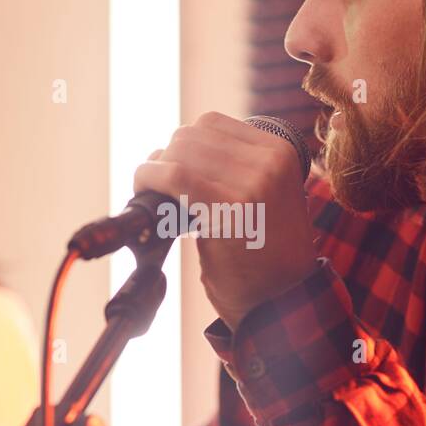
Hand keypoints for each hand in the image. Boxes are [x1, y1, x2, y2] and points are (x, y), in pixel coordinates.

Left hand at [133, 111, 317, 329]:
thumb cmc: (263, 255)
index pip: (212, 124)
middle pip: (192, 134)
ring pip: (180, 150)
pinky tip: (143, 192)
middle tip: (157, 188)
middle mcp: (271, 160)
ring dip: (154, 169)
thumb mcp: (264, 197)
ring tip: (151, 193)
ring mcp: (254, 181)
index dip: (181, 144)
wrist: (281, 302)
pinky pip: (175, 175)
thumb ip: (234, 168)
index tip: (168, 168)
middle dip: (166, 158)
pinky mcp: (230, 206)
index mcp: (282, 150)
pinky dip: (149, 179)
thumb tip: (169, 148)